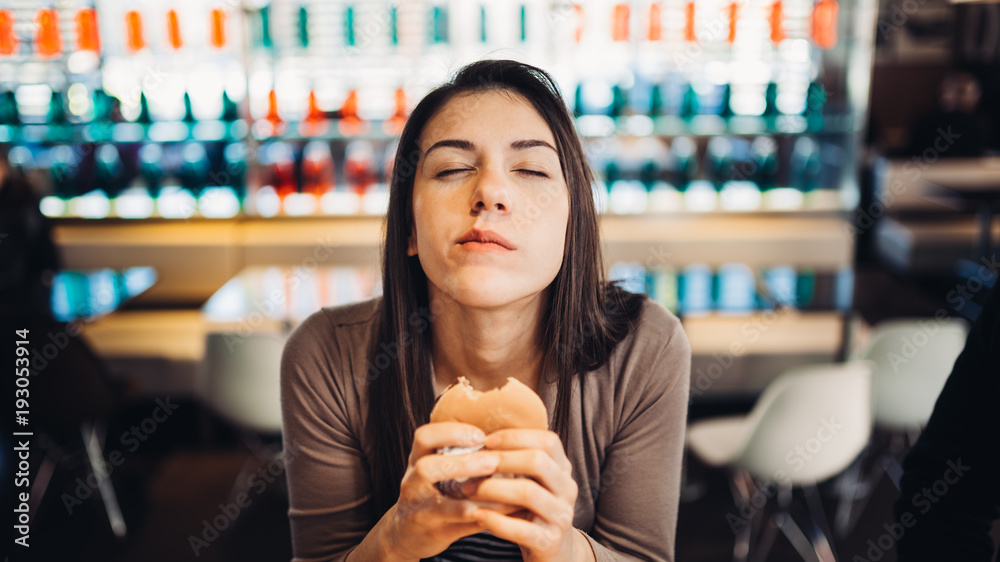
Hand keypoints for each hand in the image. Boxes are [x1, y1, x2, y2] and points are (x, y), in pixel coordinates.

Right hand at [381, 422, 522, 559]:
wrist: (407, 534)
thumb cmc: (432, 492)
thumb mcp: (435, 469)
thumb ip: (459, 453)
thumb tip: (507, 437)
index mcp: (417, 460)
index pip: (424, 437)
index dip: (451, 432)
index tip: (480, 435)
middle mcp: (413, 484)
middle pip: (427, 468)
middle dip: (462, 463)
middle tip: (493, 461)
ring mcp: (420, 510)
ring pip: (442, 502)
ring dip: (474, 495)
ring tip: (501, 488)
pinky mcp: (434, 532)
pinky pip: (460, 525)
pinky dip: (484, 516)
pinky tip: (506, 510)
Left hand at [460, 429, 584, 561]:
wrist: (554, 552)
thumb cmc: (532, 511)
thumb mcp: (532, 483)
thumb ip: (516, 463)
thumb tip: (477, 438)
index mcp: (563, 470)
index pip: (547, 441)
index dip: (515, 437)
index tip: (486, 441)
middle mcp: (567, 489)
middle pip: (538, 461)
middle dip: (501, 459)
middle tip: (472, 464)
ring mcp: (561, 516)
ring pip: (528, 492)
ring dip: (492, 488)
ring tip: (466, 489)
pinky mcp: (550, 542)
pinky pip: (522, 529)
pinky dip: (496, 520)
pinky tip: (477, 515)